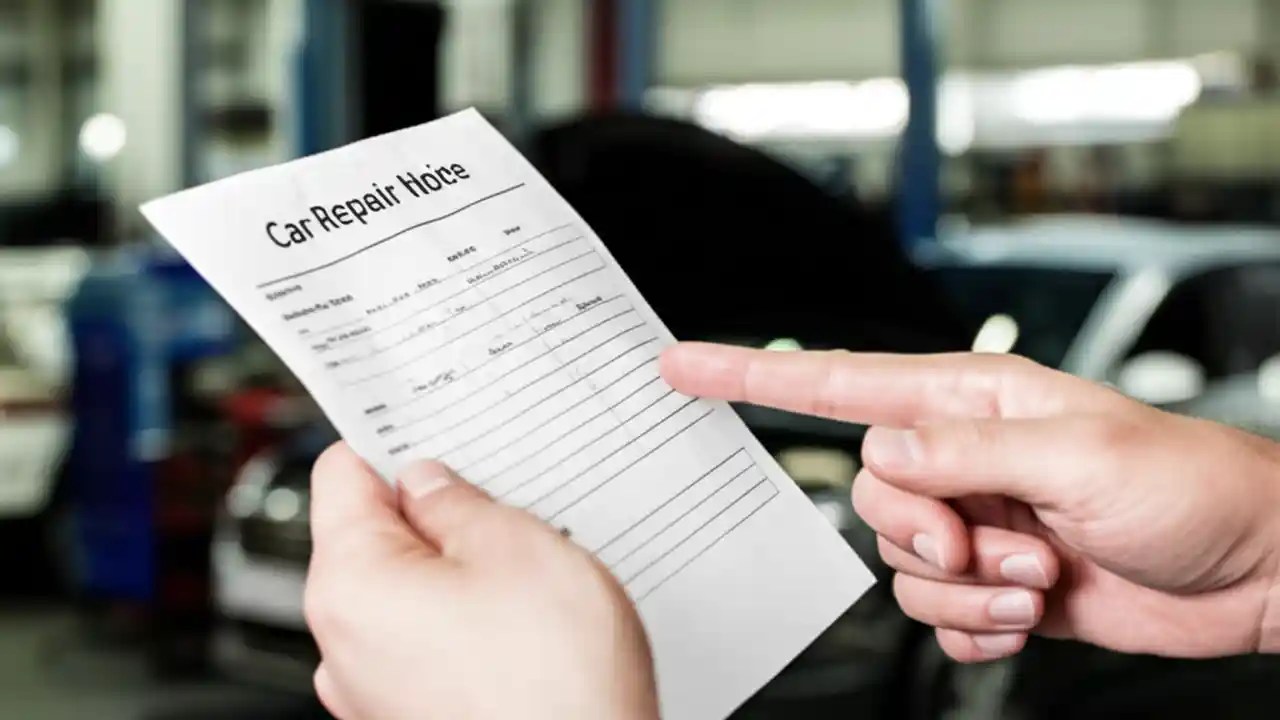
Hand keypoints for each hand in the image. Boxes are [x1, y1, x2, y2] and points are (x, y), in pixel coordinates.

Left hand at [304, 443, 658, 719]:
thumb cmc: (556, 687)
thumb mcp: (517, 549)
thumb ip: (458, 503)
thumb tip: (428, 482)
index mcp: (350, 587)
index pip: (341, 473)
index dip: (388, 439)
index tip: (425, 425)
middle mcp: (343, 645)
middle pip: (372, 538)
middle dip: (433, 514)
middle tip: (499, 503)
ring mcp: (374, 691)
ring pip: (404, 594)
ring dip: (454, 572)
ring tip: (521, 571)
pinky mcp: (410, 717)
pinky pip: (423, 644)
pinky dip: (462, 622)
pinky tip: (517, 624)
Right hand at [660, 343, 1279, 662]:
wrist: (1254, 570)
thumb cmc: (1190, 489)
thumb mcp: (1078, 459)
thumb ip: (967, 454)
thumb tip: (883, 450)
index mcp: (974, 401)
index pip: (841, 380)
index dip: (754, 373)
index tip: (686, 366)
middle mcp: (964, 458)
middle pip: (871, 494)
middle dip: (923, 535)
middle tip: (991, 544)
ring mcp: (975, 522)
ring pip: (900, 563)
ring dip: (966, 588)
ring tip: (1037, 576)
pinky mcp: (991, 583)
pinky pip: (935, 612)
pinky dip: (976, 626)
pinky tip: (1028, 612)